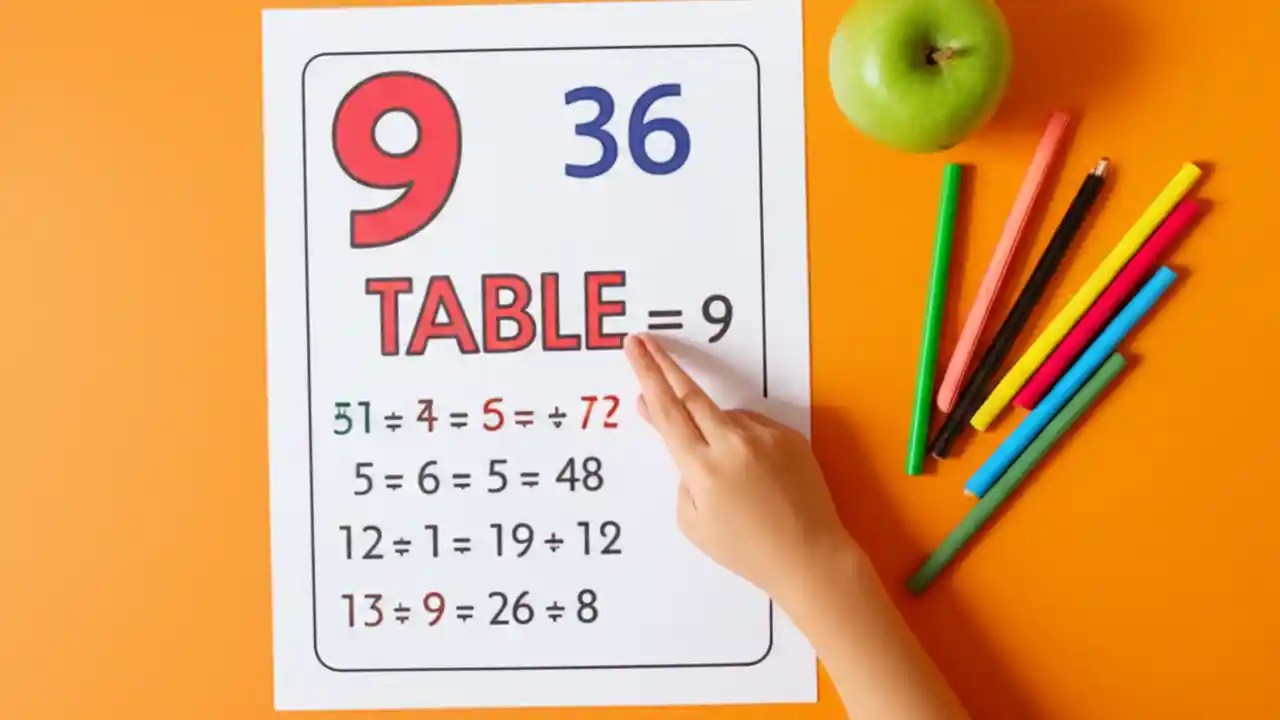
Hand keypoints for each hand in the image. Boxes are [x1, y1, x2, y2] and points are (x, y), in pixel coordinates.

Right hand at [623, 333, 858, 605]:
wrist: (810, 556)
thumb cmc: (747, 550)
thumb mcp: (694, 524)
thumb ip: (682, 478)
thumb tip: (679, 442)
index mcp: (703, 469)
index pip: (667, 412)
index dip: (648, 377)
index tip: (636, 349)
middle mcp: (733, 444)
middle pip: (690, 394)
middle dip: (664, 366)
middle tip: (646, 341)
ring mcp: (765, 436)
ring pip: (725, 418)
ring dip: (714, 432)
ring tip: (734, 480)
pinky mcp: (790, 436)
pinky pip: (755, 428)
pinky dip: (744, 442)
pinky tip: (756, 477)